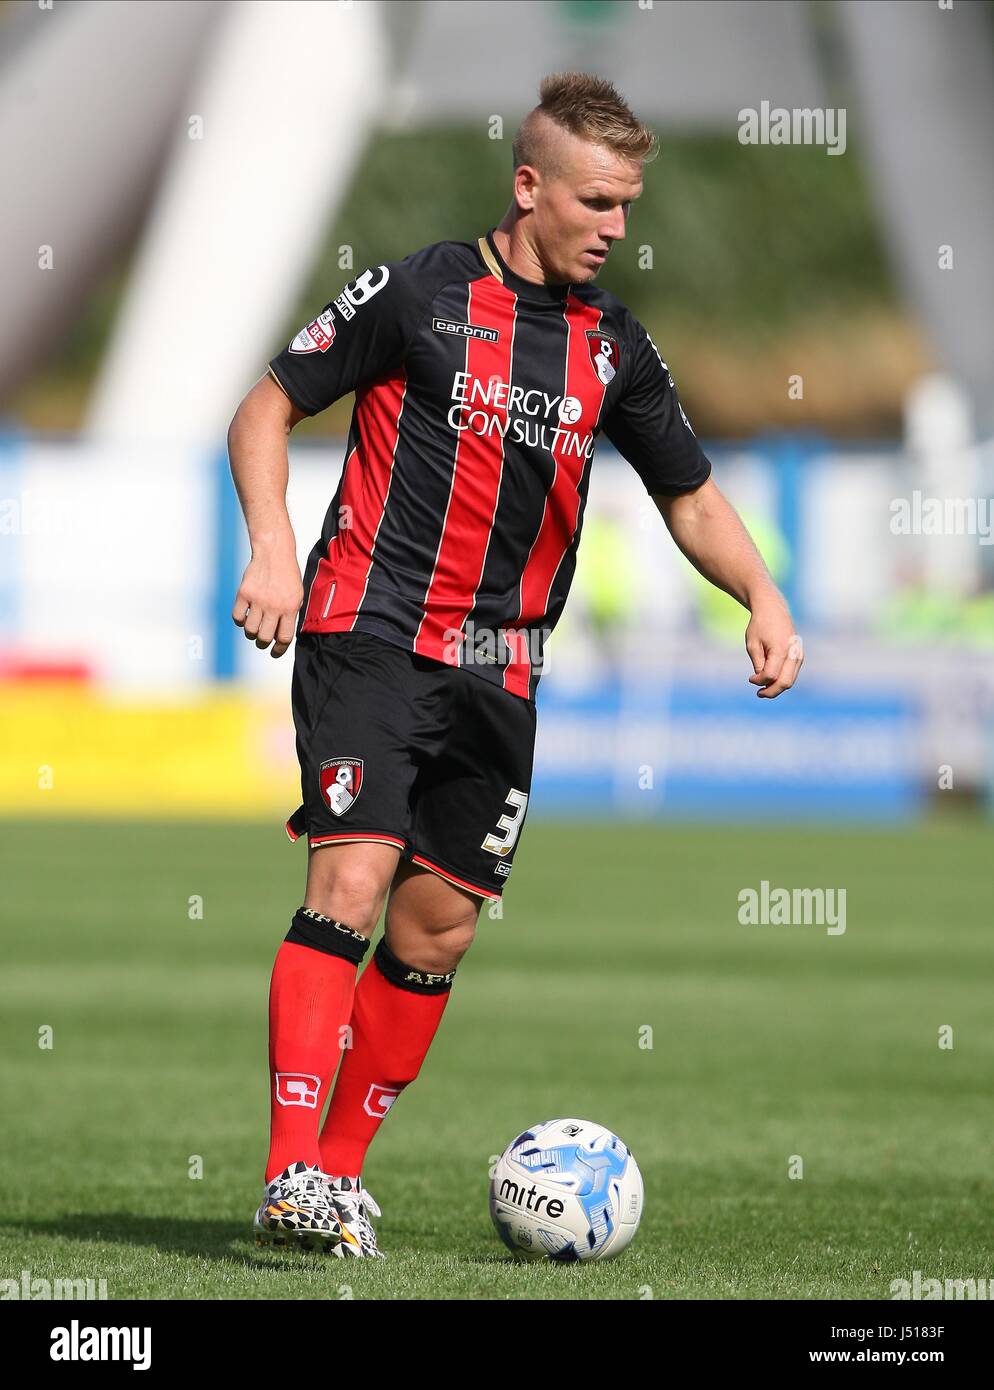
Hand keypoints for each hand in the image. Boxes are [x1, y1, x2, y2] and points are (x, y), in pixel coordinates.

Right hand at [232, 542, 303, 657]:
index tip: (275, 652)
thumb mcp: (298, 595)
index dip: (279, 649)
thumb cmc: (288, 575)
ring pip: (250, 630)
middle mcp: (274, 606)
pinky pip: (237, 617)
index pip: (283, 638)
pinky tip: (245, 615)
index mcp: (290, 608)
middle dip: (263, 642)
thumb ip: (291, 615)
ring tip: (254, 626)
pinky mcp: (244, 593)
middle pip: (264, 638)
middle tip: (262, 639)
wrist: (274, 552)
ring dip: (251, 632)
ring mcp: (257, 600)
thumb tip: (282, 637)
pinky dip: (240, 620)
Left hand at [745, 598, 802, 698]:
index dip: (759, 681)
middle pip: (785, 683)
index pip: (771, 675)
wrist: (773, 609)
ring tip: (763, 689)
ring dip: (777, 687)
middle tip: (759, 694)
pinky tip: (770, 680)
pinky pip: (792, 674)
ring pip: (790, 680)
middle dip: (771, 692)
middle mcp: (793, 653)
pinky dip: (781, 680)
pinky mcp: (799, 656)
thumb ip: (759, 664)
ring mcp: (798, 655)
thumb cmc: (760, 626)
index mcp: (781, 649)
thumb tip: (763, 681)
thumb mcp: (752, 644)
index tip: (750, 679)